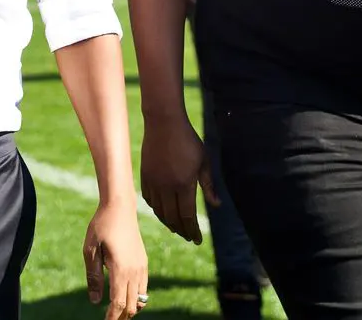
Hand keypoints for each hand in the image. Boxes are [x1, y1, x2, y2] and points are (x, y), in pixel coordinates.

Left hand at [84, 202, 147, 318]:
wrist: (120, 208)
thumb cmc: (101, 226)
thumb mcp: (90, 250)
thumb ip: (93, 277)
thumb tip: (94, 301)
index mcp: (120, 269)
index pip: (118, 303)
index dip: (112, 317)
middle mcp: (134, 271)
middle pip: (131, 306)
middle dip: (120, 317)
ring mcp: (141, 267)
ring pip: (140, 300)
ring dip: (129, 309)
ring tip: (116, 313)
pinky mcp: (144, 263)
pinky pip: (144, 288)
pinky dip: (136, 298)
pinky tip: (125, 298)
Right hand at [139, 117, 216, 244]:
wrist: (164, 122)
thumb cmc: (188, 140)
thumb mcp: (204, 162)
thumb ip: (209, 186)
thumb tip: (217, 206)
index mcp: (184, 184)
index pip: (188, 217)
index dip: (193, 231)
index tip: (197, 240)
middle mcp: (167, 187)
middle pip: (173, 218)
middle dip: (182, 230)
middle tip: (188, 236)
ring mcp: (153, 182)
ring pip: (159, 211)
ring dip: (169, 222)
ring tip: (177, 227)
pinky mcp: (144, 176)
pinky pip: (149, 200)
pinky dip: (157, 209)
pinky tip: (163, 211)